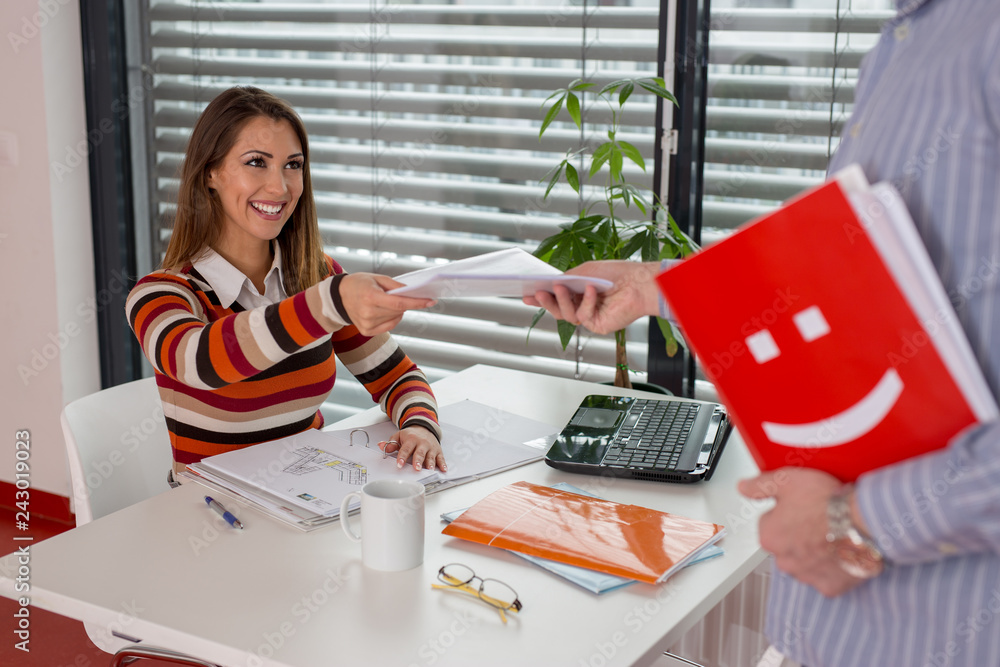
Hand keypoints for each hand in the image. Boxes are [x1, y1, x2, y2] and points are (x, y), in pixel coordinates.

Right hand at [339, 273, 435, 335]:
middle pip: (399, 310)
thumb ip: (395, 285)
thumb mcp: (377, 278)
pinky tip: (385, 310)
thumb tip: (411, 292)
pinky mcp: (367, 331)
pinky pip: (389, 325)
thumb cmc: (359, 284)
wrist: (339, 296)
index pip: (399, 303)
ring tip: (386, 301)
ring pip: (395, 318)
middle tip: (405, 295)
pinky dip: (393, 318)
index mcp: (370, 297)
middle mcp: (368, 313)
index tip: (431, 301)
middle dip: (407, 303)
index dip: (417, 303)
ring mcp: (367, 324)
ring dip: (398, 310)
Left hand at [380, 426, 446, 472]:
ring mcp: (431, 447)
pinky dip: (442, 464)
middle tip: (416, 468)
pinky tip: (443, 469)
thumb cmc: (411, 435)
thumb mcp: (399, 436)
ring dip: (430, 463)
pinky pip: (441, 458)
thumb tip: (381, 446)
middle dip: (418, 461)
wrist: (424, 427)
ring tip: (429, 469)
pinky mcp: (438, 451)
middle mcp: (422, 443)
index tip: (399, 464)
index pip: (406, 449)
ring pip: (431, 456)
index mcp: (411, 439)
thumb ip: (391, 443)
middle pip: (420, 453)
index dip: (402, 457)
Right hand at [523, 261, 662, 334]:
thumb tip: (551, 283)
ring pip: (567, 316)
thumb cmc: (616, 274)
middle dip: (546, 302)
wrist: (639, 283)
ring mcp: (590, 317)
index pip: (556, 297)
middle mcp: (583, 306)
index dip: (540, 298)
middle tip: (537, 293)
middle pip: (558, 310)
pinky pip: (584, 316)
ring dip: (562, 301)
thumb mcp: (585, 271)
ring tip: (559, 288)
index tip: (526, 294)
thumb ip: (568, 278)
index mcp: (578, 293)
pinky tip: (591, 290)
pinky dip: (586, 302)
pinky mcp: (598, 325)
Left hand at [738, 467, 866, 596]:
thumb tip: (743, 487)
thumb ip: (760, 485)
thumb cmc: (826, 502)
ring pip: (805, 562)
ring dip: (814, 552)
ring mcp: (807, 576)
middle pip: (786, 545)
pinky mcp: (830, 586)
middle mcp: (784, 561)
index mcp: (769, 536)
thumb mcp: (787, 480)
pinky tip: (841, 552)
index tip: (801, 506)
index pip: (770, 522)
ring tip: (831, 535)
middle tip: (818, 520)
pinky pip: (827, 577)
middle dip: (798, 535)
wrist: (862, 522)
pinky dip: (833, 567)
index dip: (786, 511)